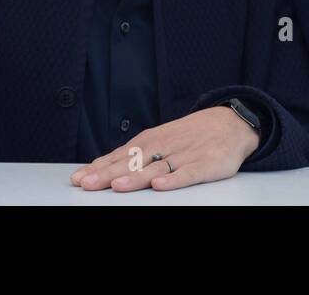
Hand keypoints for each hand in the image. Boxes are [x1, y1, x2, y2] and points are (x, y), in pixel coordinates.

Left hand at [71, 106, 260, 192]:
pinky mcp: (204, 165)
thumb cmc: (189, 136)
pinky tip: (161, 185)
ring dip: (136, 177)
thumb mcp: (159, 139)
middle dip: (108, 174)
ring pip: (156, 169)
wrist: (229, 124)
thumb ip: (132, 156)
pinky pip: (187, 174)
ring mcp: (183, 156)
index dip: (99, 168)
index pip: (119, 156)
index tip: (78, 179)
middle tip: (88, 184)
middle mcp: (163, 147)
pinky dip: (174, 179)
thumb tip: (99, 168)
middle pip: (132, 163)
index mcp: (150, 141)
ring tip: (118, 185)